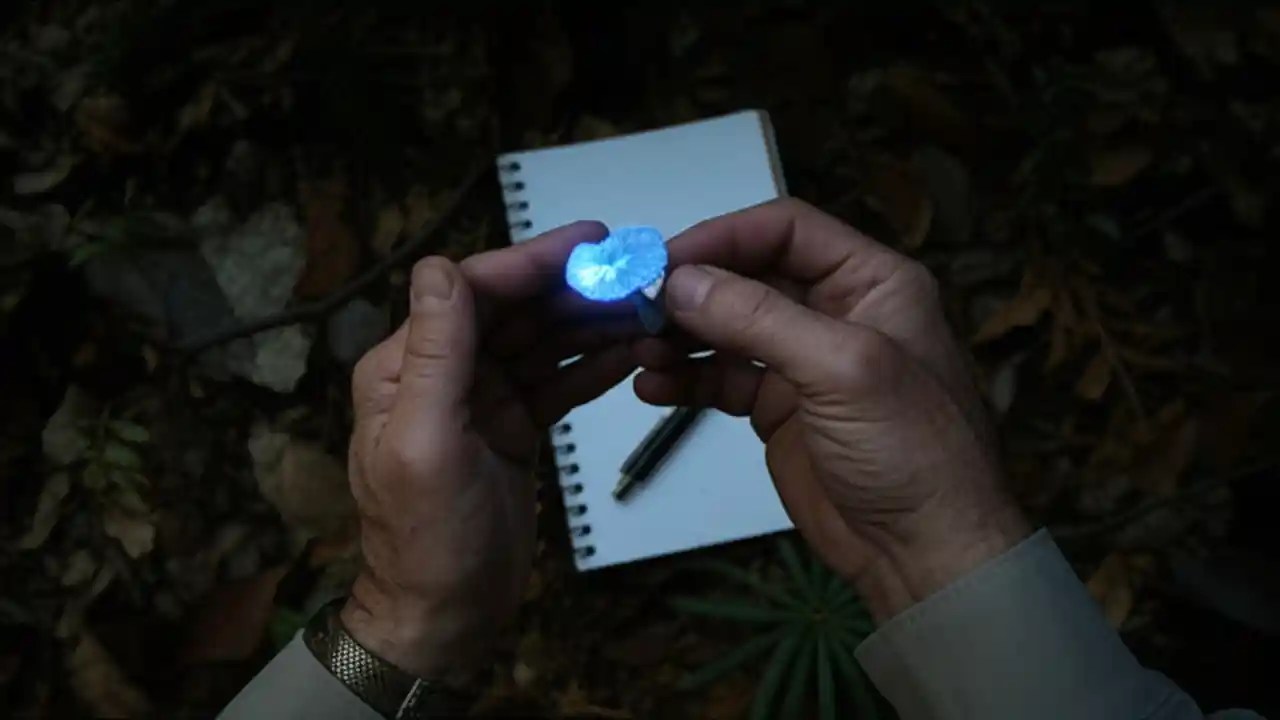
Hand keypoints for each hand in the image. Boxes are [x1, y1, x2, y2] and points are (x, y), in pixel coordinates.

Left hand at [342, 222, 635, 676]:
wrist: (444, 616)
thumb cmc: (427, 539)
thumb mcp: (425, 444)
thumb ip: (435, 354)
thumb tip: (439, 266)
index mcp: (404, 366)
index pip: (470, 291)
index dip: (529, 262)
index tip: (590, 245)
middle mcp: (441, 372)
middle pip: (512, 310)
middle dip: (571, 288)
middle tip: (635, 272)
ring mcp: (482, 399)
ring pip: (541, 342)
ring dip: (590, 322)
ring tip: (647, 306)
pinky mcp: (515, 426)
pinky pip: (557, 382)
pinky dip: (592, 366)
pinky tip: (632, 350)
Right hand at [632, 199, 1028, 621]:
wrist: (925, 553)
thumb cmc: (913, 452)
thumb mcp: (842, 369)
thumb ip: (758, 318)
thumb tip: (681, 281)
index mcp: (871, 282)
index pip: (787, 230)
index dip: (724, 237)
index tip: (666, 260)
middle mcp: (837, 312)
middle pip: (748, 276)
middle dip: (693, 289)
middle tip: (636, 307)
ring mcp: (805, 362)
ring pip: (728, 328)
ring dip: (681, 336)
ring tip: (640, 353)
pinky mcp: (780, 408)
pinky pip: (722, 379)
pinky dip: (687, 380)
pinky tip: (653, 389)